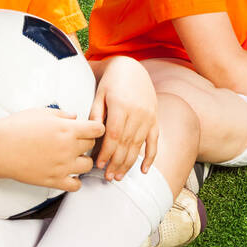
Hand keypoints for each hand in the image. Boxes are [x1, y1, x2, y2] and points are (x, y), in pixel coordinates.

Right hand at [0, 108, 103, 190]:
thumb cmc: (15, 129)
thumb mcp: (41, 113)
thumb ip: (62, 114)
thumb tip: (75, 117)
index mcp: (67, 129)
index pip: (98, 129)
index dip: (96, 128)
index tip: (91, 129)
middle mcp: (68, 147)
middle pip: (92, 146)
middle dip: (86, 142)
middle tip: (75, 141)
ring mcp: (62, 166)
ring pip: (88, 166)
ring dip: (82, 161)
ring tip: (71, 157)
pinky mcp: (53, 180)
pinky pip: (76, 185)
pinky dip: (75, 181)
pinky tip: (67, 174)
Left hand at [89, 57, 159, 180]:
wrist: (132, 68)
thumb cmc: (111, 82)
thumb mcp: (99, 94)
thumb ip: (96, 115)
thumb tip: (91, 136)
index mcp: (121, 105)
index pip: (114, 135)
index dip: (106, 152)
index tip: (99, 165)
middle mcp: (137, 112)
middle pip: (126, 143)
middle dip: (116, 162)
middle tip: (108, 177)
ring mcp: (148, 116)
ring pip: (138, 145)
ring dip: (129, 163)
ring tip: (119, 176)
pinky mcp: (154, 119)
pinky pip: (154, 141)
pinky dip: (150, 157)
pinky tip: (144, 170)